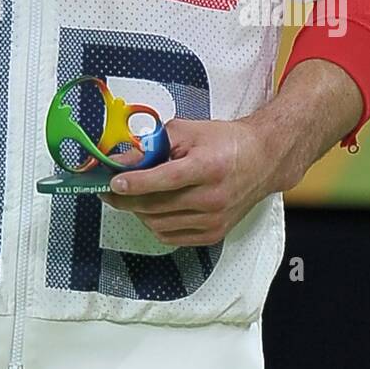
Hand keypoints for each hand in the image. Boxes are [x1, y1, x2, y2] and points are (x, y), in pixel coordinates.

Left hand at [100, 117, 278, 247]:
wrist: (262, 160)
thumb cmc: (224, 142)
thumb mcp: (188, 131)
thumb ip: (154, 144)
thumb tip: (122, 160)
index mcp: (208, 167)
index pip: (165, 179)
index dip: (135, 182)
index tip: (112, 183)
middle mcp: (213, 198)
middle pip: (157, 205)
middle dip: (126, 199)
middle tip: (107, 191)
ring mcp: (214, 220)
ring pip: (160, 224)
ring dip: (138, 211)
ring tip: (129, 197)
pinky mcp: (213, 234)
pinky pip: (171, 236)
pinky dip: (154, 224)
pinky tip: (150, 209)